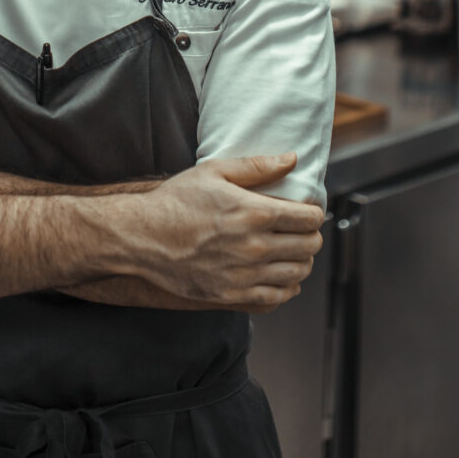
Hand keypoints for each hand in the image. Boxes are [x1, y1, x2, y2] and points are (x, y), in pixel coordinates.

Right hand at [129, 153, 323, 311]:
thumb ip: (257, 166)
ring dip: (301, 261)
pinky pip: (277, 297)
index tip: (307, 211)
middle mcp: (255, 247)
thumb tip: (292, 159)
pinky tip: (279, 275)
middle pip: (309, 246)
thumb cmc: (177, 201)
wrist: (144, 237)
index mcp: (254, 213)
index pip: (309, 219)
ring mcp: (245, 275)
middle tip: (300, 230)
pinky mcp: (234, 295)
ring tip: (290, 250)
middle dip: (310, 236)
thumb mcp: (214, 171)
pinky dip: (286, 287)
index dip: (314, 213)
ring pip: (298, 273)